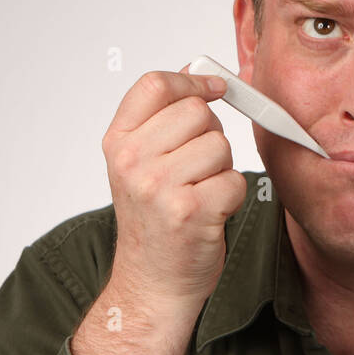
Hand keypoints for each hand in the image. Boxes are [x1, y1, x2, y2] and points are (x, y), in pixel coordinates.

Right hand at [101, 65, 247, 307]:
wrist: (152, 283)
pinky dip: (232, 197)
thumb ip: (164, 118)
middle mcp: (132, 161)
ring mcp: (158, 186)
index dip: (193, 82)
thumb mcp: (143, 163)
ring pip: (221, 145)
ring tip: (200, 193)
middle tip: (197, 168)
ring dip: (222, 169)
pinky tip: (210, 214)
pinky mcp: (189, 211)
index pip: (156, 85)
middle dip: (211, 135)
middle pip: (198, 112)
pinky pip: (235, 180)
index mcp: (118, 143)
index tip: (215, 90)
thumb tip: (196, 71)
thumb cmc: (154, 222)